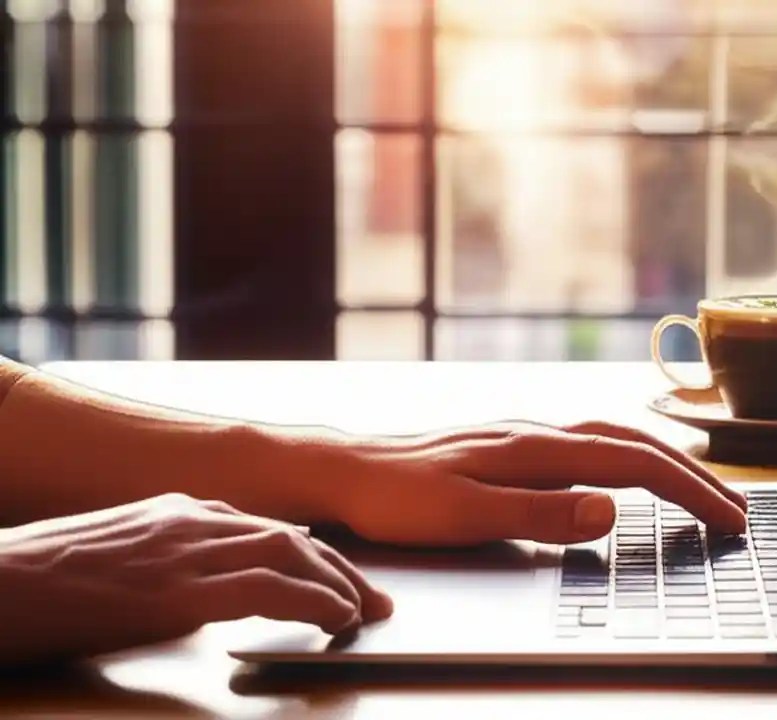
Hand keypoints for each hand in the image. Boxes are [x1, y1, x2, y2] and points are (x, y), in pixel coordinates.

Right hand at [0, 494, 392, 664]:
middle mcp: (191, 520)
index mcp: (176, 511)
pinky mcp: (178, 591)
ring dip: (339, 583)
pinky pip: (270, 589)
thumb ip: (171, 559)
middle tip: (374, 599)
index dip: (315, 554)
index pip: (267, 527)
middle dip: (341, 568)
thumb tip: (213, 583)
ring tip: (365, 612)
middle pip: (292, 535)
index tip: (341, 578)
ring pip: (292, 553)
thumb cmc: (40, 580)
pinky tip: (336, 617)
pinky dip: (314, 600)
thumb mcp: (117, 557)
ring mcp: (186, 551)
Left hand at [329, 420, 747, 545]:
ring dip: (666, 462)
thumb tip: (610, 509)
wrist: (343, 470)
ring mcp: (526, 435)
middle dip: (694, 476)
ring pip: (616, 437)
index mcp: (537, 449)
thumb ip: (539, 514)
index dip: (690, 493)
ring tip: (698, 489)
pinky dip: (630, 455)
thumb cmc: (395, 499)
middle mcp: (539, 433)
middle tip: (735, 511)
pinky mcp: (512, 444)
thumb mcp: (464, 515)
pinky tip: (625, 470)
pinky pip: (591, 442)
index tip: (728, 521)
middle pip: (638, 444)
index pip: (636, 466)